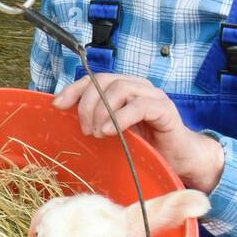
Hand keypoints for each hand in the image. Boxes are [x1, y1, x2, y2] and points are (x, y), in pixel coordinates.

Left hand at [52, 73, 225, 192]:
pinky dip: (120, 118)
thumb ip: (95, 117)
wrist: (178, 159)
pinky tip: (109, 132)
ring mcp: (152, 95)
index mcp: (123, 87)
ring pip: (119, 88)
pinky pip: (139, 106)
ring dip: (101, 111)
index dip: (73, 89)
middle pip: (103, 80)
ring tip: (96, 133)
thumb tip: (63, 112)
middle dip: (86, 104)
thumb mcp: (112, 129)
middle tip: (84, 129)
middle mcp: (137, 86)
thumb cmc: (144, 144)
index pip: (93, 78)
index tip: (57, 105)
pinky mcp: (165, 109)